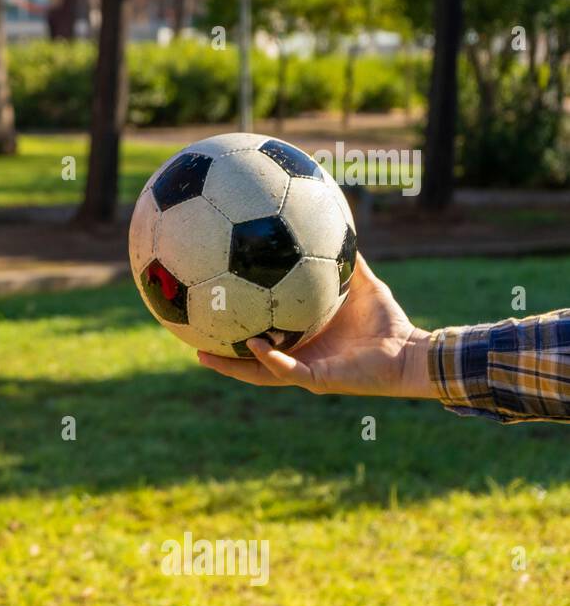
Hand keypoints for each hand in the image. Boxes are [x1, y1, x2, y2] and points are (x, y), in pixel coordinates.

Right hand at [196, 254, 436, 398]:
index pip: (262, 341)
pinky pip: (287, 371)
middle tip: (194, 345)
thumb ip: (345, 260)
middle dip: (222, 357)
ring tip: (204, 355)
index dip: (235, 335)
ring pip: (259, 373)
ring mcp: (306, 372)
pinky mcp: (320, 380)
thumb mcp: (361, 283)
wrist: (410, 351)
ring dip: (232, 366)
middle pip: (249, 363)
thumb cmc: (387, 322)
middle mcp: (299, 359)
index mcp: (303, 342)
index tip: (213, 318)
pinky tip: (253, 344)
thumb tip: (337, 225)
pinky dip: (270, 360)